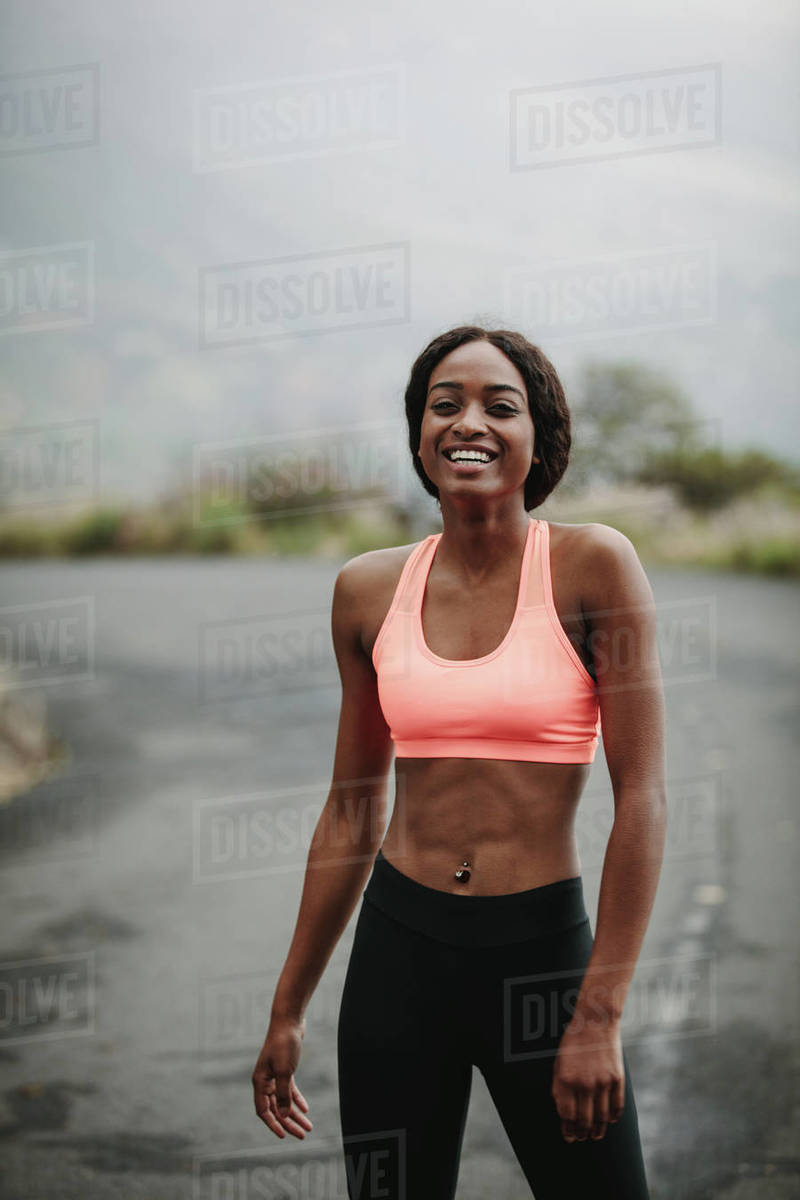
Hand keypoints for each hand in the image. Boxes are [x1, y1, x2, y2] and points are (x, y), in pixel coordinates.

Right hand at [252, 1014, 312, 1138]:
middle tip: (303, 1135)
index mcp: (260, 1082)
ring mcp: (274, 1075)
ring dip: (295, 1114)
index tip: (284, 1136)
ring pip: (283, 1101)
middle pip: (275, 1109)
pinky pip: (289, 1090)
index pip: (263, 1111)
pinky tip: (305, 1109)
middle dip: (289, 1123)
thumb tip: (284, 1115)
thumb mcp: (285, 1071)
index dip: (273, 1125)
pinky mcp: (283, 1069)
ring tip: (308, 1126)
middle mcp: (264, 1081)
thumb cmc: (284, 1044)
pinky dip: (296, 1099)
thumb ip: (283, 1094)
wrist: (289, 1021)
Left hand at [550, 1013, 624, 1142]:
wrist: (595, 1021)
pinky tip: (610, 1121)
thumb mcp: (558, 1062)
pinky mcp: (617, 1079)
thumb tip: (562, 1111)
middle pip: (584, 1120)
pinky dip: (613, 1117)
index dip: (567, 1129)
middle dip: (582, 1133)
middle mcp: (583, 1084)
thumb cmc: (573, 1042)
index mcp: (565, 1079)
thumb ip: (559, 1087)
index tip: (569, 1137)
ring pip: (601, 1117)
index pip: (566, 1115)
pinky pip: (616, 1106)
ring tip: (595, 1136)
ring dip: (598, 1130)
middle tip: (582, 1139)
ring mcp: (602, 1082)